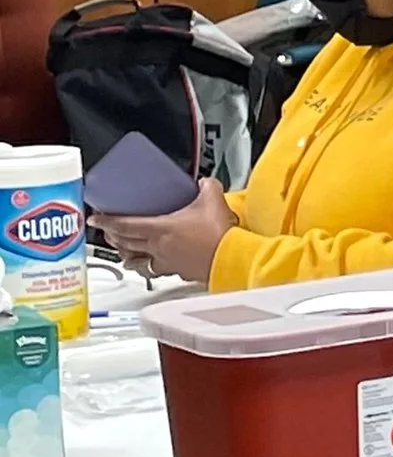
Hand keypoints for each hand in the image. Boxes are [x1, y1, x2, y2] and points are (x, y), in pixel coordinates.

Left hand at [96, 179, 235, 284]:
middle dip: (113, 238)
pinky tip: (155, 266)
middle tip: (107, 233)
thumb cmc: (219, 235)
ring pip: (139, 262)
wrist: (233, 259)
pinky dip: (153, 268)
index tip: (96, 219)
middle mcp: (159, 248)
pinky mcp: (182, 273)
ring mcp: (169, 263)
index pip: (123, 225)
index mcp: (160, 229)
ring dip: (128, 257)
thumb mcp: (212, 200)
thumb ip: (206, 186)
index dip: (105, 222)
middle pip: (126, 244)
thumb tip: (204, 182)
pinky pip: (160, 271)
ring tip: (124, 253)